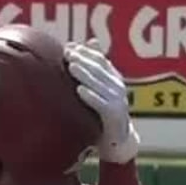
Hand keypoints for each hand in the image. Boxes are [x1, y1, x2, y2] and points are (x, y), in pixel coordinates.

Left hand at [65, 39, 139, 164]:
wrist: (118, 143)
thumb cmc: (102, 115)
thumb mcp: (99, 91)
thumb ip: (95, 69)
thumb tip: (90, 42)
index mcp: (113, 78)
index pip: (99, 60)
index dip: (85, 52)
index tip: (68, 46)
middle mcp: (117, 87)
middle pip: (99, 69)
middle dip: (83, 59)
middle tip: (67, 53)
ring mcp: (118, 101)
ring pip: (99, 84)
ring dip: (85, 74)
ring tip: (71, 66)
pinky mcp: (114, 116)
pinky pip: (101, 104)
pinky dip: (91, 97)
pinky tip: (79, 91)